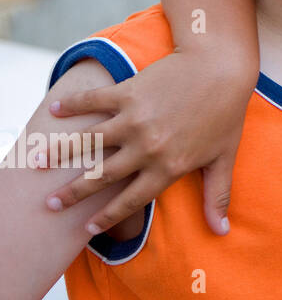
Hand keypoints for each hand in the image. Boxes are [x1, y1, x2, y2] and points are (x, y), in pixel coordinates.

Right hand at [43, 49, 253, 234]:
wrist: (222, 68)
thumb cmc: (226, 114)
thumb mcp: (224, 157)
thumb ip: (218, 195)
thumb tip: (222, 231)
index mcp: (169, 167)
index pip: (131, 201)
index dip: (107, 217)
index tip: (87, 228)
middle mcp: (147, 147)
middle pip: (101, 176)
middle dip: (73, 193)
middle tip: (50, 204)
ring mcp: (135, 119)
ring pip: (89, 142)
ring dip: (60, 153)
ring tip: (36, 163)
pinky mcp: (128, 92)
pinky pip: (94, 101)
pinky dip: (72, 104)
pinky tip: (55, 109)